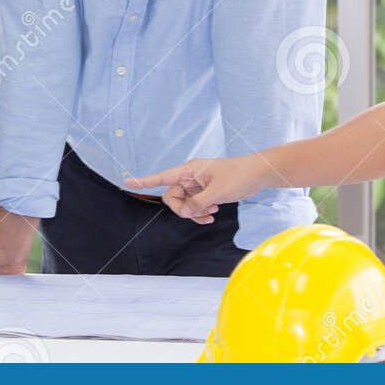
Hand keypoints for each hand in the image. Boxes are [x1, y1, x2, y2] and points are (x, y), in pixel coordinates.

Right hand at [122, 154, 270, 222]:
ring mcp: (197, 185)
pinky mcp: (205, 191)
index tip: (127, 182)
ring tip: (211, 214)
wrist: (257, 175)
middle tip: (200, 213)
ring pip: (184, 204)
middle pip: (172, 197)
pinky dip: (201, 212)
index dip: (144, 181)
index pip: (162, 177)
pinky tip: (213, 214)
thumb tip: (186, 211)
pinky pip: (195, 205)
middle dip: (183, 209)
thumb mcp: (217, 192)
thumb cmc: (238, 177)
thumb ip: (198, 204)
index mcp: (189, 170)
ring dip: (195, 212)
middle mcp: (190, 177)